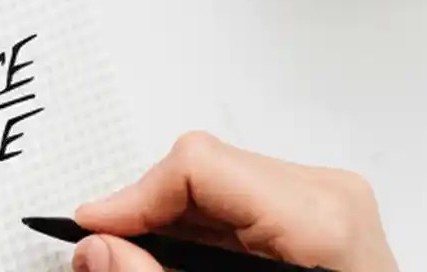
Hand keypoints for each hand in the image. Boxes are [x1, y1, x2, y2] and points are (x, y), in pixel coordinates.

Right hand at [73, 132, 397, 271]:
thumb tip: (99, 249)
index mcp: (319, 217)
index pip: (197, 164)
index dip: (134, 197)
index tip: (96, 228)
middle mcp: (329, 193)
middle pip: (203, 169)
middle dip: (151, 214)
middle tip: (116, 254)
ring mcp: (330, 199)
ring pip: (217, 181)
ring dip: (176, 224)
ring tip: (155, 263)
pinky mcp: (322, 213)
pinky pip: (241, 200)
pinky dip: (205, 232)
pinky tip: (191, 263)